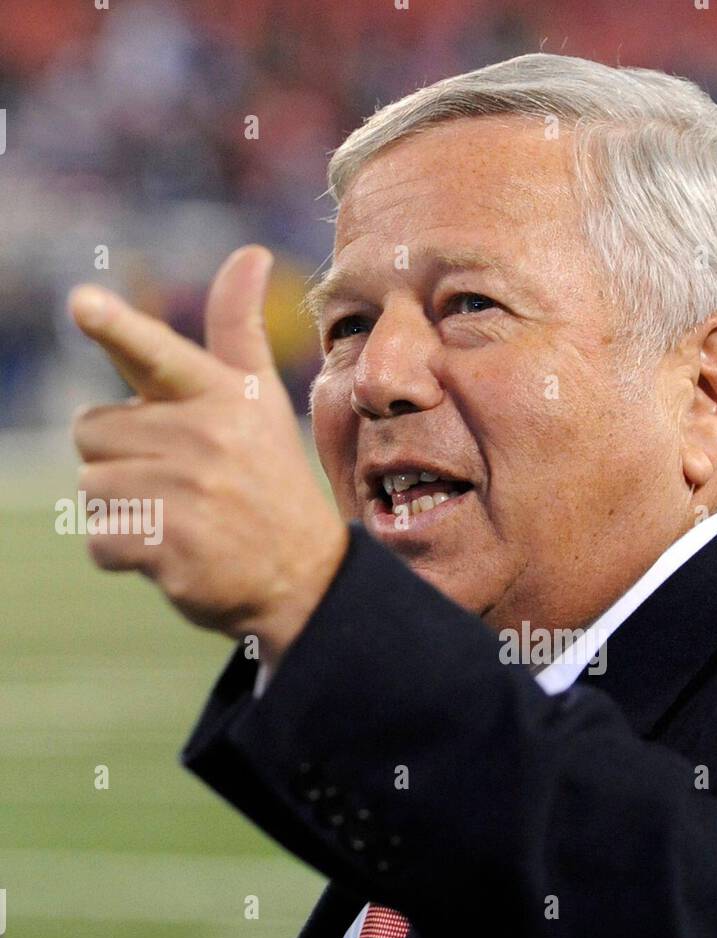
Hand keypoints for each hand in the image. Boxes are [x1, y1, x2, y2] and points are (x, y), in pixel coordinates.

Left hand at [67, 245, 348, 670]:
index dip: (116, 327)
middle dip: (120, 457)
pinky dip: (122, 551)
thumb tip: (252, 251)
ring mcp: (187, 496)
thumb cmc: (269, 480)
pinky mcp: (169, 547)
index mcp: (220, 397)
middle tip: (179, 480)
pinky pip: (99, 538)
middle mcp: (205, 440)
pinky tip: (169, 552)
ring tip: (179, 516)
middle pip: (90, 430)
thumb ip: (238, 329)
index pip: (156, 353)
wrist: (305, 578)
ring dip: (121, 508)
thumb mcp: (260, 401)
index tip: (83, 303)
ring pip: (91, 486)